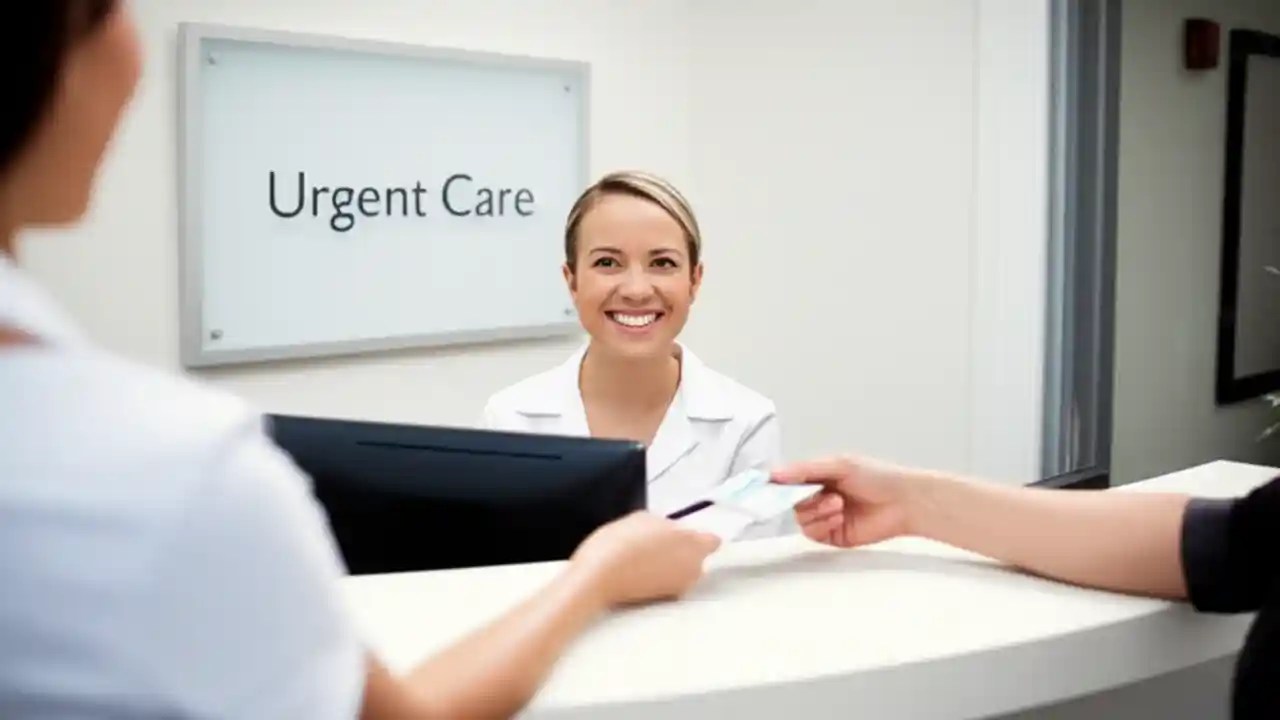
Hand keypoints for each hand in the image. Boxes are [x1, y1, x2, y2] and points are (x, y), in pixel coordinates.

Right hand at [570, 512, 720, 607]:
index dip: (697, 536)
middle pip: (697, 558)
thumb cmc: (620, 544)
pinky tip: (638, 572)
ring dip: (670, 567)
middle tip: (657, 544)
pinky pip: (668, 585)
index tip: (682, 534)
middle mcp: (694, 569)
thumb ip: (665, 525)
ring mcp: (680, 588)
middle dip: (682, 552)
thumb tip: (668, 532)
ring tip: (643, 559)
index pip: (713, 541)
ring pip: (682, 572)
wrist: (599, 577)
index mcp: (694, 543)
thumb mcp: (643, 518)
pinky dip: (658, 580)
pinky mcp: (664, 602)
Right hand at [773, 456, 919, 547]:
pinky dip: (822, 526)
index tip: (767, 487)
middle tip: (826, 495)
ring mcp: (825, 518)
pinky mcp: (833, 536)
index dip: (777, 485)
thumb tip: (772, 474)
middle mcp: (818, 497)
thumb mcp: (839, 465)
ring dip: (816, 512)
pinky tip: (839, 517)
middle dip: (805, 500)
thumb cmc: (876, 477)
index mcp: (819, 477)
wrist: (903, 502)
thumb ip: (805, 470)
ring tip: (839, 505)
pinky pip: (813, 534)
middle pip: (791, 503)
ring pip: (801, 520)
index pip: (788, 482)